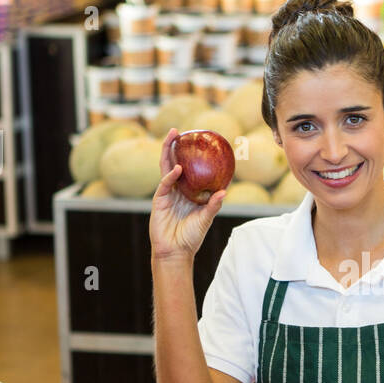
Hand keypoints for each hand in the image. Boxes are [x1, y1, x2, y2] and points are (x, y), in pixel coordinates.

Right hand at [150, 128, 226, 262]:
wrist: (175, 252)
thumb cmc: (191, 237)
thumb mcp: (206, 219)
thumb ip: (214, 205)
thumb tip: (224, 191)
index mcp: (190, 192)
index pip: (193, 169)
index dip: (195, 156)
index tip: (202, 141)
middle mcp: (178, 189)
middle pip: (175, 162)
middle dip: (176, 146)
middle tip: (181, 130)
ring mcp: (168, 193)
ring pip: (166, 167)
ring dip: (168, 151)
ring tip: (173, 136)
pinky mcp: (159, 200)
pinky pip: (165, 184)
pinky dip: (170, 176)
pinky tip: (176, 169)